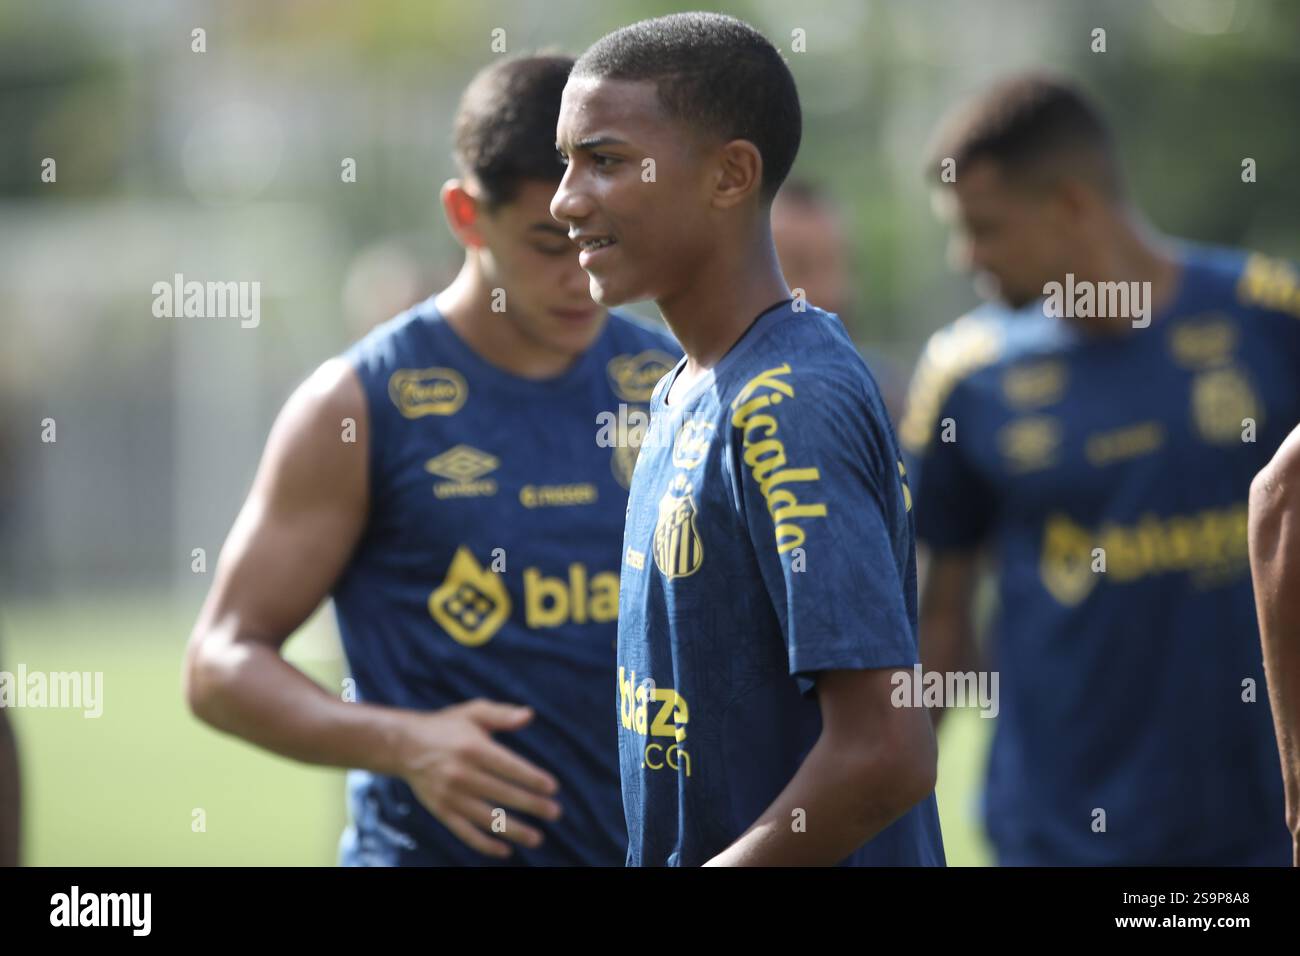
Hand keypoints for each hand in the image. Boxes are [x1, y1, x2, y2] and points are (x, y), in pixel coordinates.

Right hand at [397, 699, 561, 858]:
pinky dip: (484, 845)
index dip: (532, 779)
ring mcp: (450, 796)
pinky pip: (465, 833)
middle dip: (532, 805)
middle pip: (502, 794)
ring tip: (537, 838)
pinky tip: (505, 850)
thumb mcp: (473, 712)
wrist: (403, 746)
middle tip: (555, 813)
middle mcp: (461, 774)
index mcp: (472, 749)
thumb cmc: (446, 726)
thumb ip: (502, 714)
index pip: (508, 767)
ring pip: (486, 818)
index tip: (552, 788)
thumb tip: (529, 715)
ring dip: (514, 831)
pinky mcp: (441, 811)